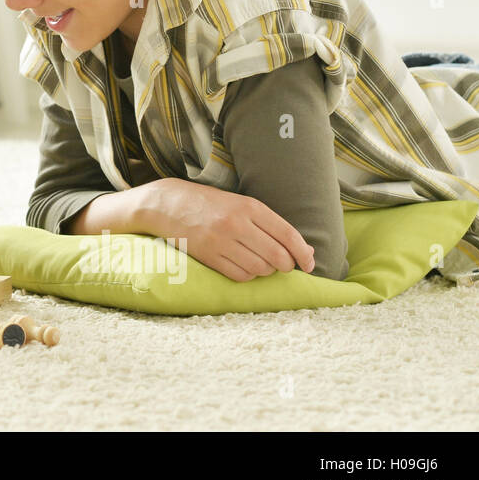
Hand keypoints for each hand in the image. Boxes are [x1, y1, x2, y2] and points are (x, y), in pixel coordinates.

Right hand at [136, 177, 315, 280]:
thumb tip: (306, 250)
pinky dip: (248, 275)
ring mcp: (220, 241)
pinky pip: (240, 275)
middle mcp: (236, 223)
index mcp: (248, 206)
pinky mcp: (207, 256)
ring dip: (265, 270)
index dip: (304, 253)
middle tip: (284, 266)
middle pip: (277, 255)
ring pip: (260, 268)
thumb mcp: (240, 204)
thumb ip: (270, 224)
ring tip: (260, 263)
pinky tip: (244, 266)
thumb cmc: (210, 204)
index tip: (310, 263)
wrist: (168, 204)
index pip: (287, 234)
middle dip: (286, 265)